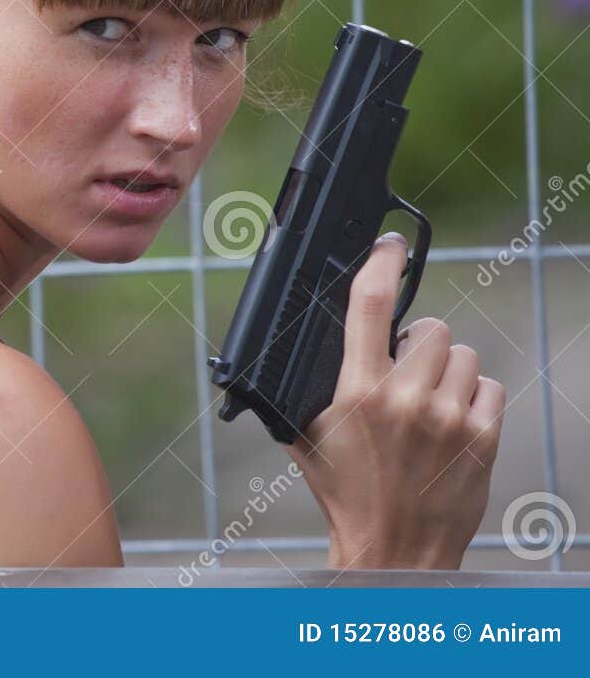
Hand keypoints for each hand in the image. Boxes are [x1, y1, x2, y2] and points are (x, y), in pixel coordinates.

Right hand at [289, 232, 504, 569]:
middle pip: (430, 328)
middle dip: (417, 341)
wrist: (396, 548)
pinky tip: (451, 418)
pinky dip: (473, 396)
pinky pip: (489, 386)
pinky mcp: (483, 438)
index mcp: (356, 392)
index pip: (371, 303)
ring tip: (427, 397)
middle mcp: (406, 399)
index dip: (382, 262)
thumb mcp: (305, 431)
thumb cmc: (346, 491)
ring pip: (463, 354)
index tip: (389, 246)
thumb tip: (308, 335)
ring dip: (446, 368)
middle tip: (402, 369)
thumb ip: (308, 381)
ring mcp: (449, 418)